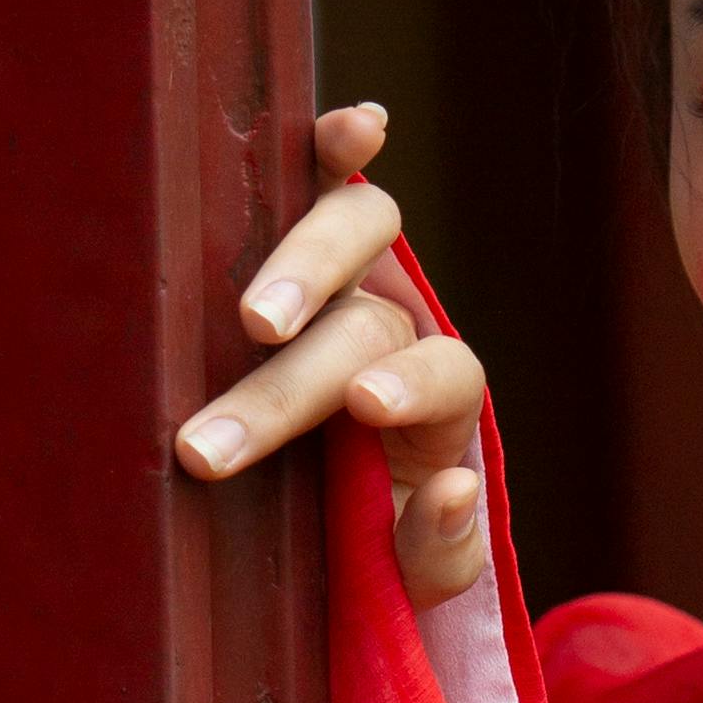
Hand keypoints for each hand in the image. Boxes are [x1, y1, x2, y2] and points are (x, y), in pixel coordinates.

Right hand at [173, 103, 492, 605]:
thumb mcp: (417, 575)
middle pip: (371, 323)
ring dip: (305, 263)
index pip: (446, 375)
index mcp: (440, 402)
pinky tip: (356, 127)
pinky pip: (329, 183)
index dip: (412, 382)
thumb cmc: (372, 532)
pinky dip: (341, 149)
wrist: (334, 498)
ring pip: (353, 235)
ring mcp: (356, 273)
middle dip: (305, 370)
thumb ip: (439, 549)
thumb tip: (454, 488)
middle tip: (248, 397)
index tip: (364, 407)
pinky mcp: (304, 242)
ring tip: (251, 316)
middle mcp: (402, 323)